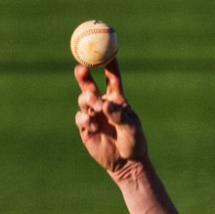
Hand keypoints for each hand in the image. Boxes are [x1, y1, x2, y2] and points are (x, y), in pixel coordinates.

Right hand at [73, 61, 147, 177]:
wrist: (126, 163)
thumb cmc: (134, 142)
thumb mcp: (131, 129)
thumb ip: (119, 116)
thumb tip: (105, 105)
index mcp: (117, 99)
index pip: (111, 77)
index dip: (108, 63)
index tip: (106, 50)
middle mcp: (102, 104)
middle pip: (89, 85)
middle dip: (83, 75)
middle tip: (80, 68)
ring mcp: (92, 115)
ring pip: (83, 100)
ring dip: (88, 100)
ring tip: (97, 108)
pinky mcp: (85, 128)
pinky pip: (80, 118)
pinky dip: (85, 119)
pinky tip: (93, 126)